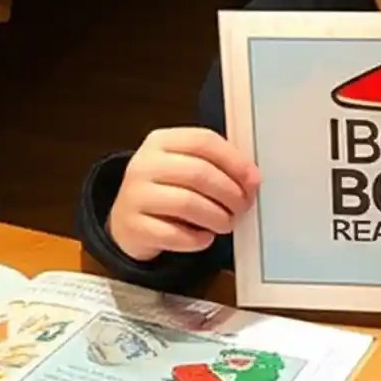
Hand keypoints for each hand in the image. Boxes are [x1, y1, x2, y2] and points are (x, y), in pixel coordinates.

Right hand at [108, 128, 259, 261]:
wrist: (127, 220)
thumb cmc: (167, 191)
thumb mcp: (183, 167)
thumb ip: (214, 166)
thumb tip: (250, 179)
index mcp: (161, 141)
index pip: (204, 141)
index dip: (235, 161)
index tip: (253, 180)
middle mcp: (144, 164)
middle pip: (199, 173)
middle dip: (230, 193)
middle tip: (243, 206)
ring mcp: (135, 195)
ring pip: (188, 204)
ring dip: (217, 217)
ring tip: (226, 223)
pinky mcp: (133, 226)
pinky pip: (175, 234)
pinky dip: (198, 239)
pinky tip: (204, 237)